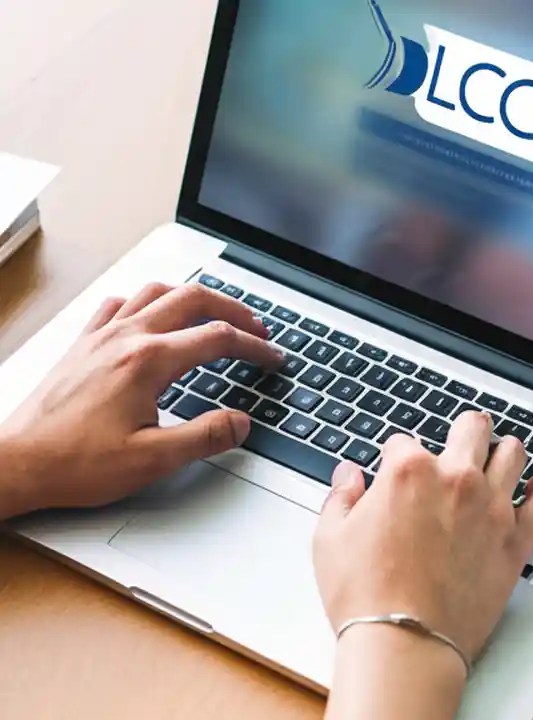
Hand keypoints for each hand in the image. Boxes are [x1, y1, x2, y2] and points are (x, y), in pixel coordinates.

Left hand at [0, 283, 283, 517]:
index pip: (218, 338)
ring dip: (193, 297)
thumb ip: (205, 437)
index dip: (254, 346)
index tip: (272, 358)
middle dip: (233, 310)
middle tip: (256, 329)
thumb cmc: (75, 463)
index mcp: (148, 361)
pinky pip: (119, 304)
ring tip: (215, 313)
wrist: (17, 463)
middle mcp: (125, 338)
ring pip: (156, 292)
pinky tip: (152, 316)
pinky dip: (146, 302)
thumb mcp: (153, 459)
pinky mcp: (82, 345)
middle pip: (193, 298)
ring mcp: (101, 336)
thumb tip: (240, 421)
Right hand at [313, 412, 532, 660]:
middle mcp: (456, 480)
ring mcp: (492, 507)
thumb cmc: (366, 596)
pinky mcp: (516, 539)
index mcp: (409, 473)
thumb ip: (341, 498)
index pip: (404, 442)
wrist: (406, 642)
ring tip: (497, 459)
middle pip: (472, 429)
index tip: (396, 471)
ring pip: (512, 454)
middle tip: (461, 441)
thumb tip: (349, 476)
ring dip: (503, 452)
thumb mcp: (329, 539)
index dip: (397, 456)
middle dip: (463, 431)